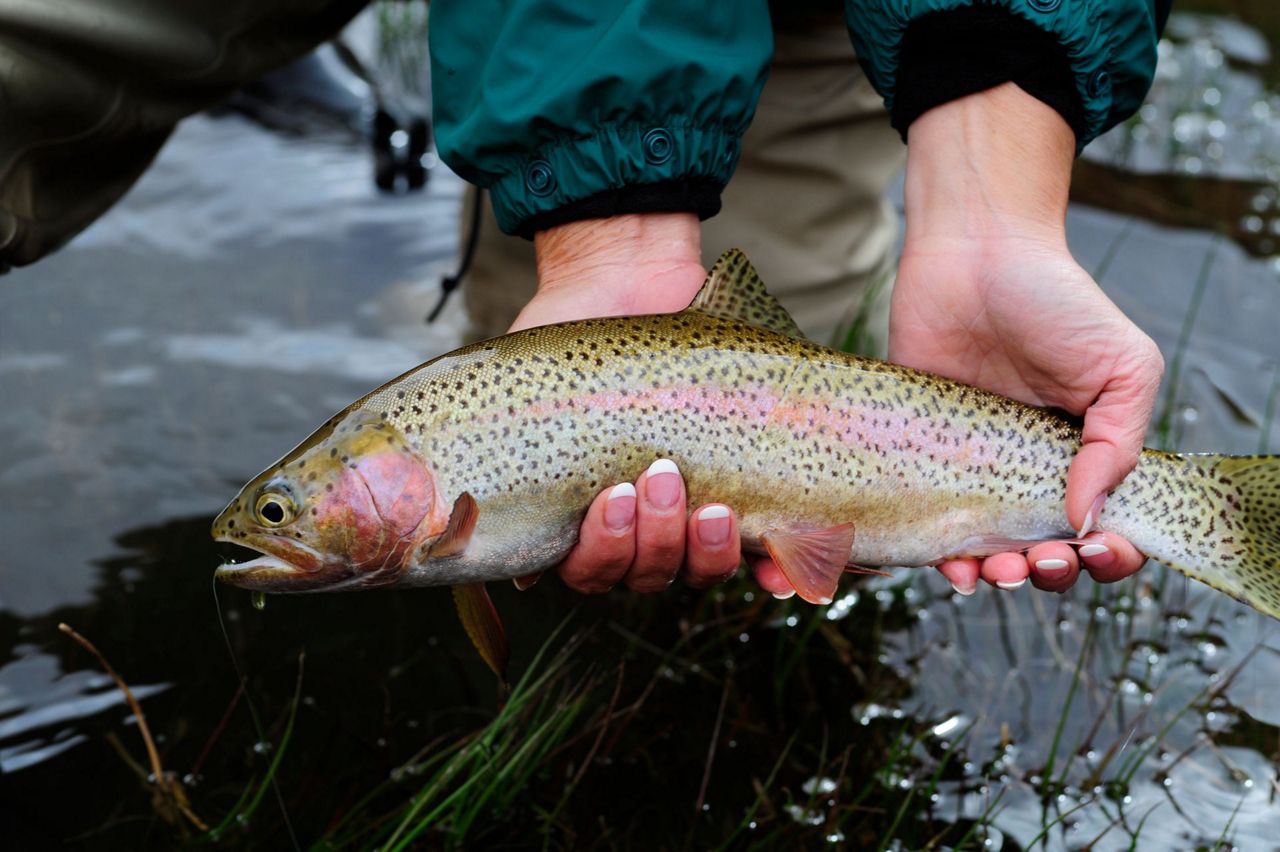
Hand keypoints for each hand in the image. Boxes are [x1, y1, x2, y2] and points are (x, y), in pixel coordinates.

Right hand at [515, 214, 773, 594]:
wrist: (626, 276)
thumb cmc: (563, 335)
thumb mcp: (513, 389)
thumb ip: (494, 451)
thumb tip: (461, 540)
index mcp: (578, 514)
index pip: (589, 572)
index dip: (603, 555)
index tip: (613, 495)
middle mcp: (634, 523)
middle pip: (646, 575)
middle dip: (654, 540)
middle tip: (658, 479)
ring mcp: (689, 507)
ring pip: (698, 568)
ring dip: (703, 549)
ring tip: (710, 505)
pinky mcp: (742, 484)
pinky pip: (761, 551)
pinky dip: (770, 567)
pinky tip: (778, 566)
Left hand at [896, 83, 1161, 594]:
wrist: (973, 251)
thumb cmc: (1054, 300)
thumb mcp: (1120, 365)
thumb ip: (1117, 441)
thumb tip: (1088, 515)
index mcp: (1083, 455)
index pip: (1104, 528)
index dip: (1107, 555)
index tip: (1095, 548)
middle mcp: (1026, 469)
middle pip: (1043, 551)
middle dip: (1047, 572)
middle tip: (1039, 560)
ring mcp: (971, 466)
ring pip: (983, 549)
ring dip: (994, 575)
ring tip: (992, 570)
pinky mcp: (917, 453)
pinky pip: (924, 517)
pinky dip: (936, 551)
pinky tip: (947, 560)